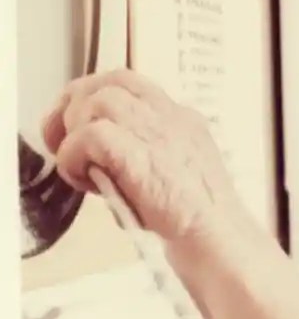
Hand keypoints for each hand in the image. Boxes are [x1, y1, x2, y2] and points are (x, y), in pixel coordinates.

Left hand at [43, 68, 238, 243]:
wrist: (217, 237)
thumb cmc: (193, 216)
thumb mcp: (174, 170)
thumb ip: (145, 152)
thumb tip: (98, 155)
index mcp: (180, 119)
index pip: (129, 83)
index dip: (92, 97)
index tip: (74, 127)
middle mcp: (171, 117)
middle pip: (111, 81)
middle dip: (75, 105)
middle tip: (61, 141)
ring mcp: (159, 132)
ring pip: (99, 100)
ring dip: (75, 132)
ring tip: (78, 166)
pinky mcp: (140, 155)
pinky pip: (90, 135)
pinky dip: (74, 156)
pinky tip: (84, 181)